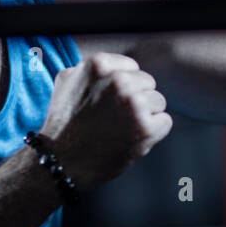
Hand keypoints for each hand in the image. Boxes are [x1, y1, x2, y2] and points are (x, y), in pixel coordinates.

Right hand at [38, 53, 172, 191]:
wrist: (61, 162)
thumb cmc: (62, 124)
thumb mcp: (67, 81)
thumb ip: (91, 68)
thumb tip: (113, 64)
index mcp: (99, 64)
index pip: (132, 68)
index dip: (122, 88)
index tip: (108, 103)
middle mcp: (118, 81)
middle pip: (148, 84)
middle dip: (135, 100)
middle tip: (113, 119)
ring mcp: (134, 104)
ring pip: (158, 102)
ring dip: (145, 116)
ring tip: (120, 129)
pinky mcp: (146, 128)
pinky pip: (165, 122)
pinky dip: (152, 133)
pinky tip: (130, 139)